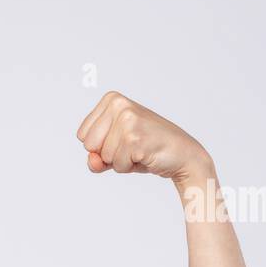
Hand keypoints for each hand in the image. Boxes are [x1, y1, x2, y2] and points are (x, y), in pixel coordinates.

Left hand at [76, 92, 211, 182]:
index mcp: (112, 100)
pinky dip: (129, 167)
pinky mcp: (136, 138)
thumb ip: (96, 157)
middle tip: (132, 146)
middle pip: (89, 145)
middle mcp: (119, 105)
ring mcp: (128, 121)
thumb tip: (92, 160)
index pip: (82, 136)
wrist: (183, 154)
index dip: (99, 146)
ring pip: (104, 157)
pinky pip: (117, 165)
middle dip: (108, 154)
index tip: (122, 138)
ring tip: (140, 150)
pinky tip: (146, 155)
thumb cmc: (147, 149)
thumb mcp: (115, 150)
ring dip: (121, 161)